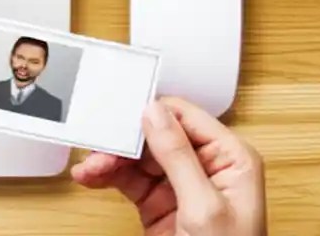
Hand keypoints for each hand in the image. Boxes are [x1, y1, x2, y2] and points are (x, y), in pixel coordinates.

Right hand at [72, 97, 266, 235]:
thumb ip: (178, 156)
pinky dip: (107, 176)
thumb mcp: (204, 207)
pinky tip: (90, 177)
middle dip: (122, 141)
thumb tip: (155, 113)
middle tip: (98, 149)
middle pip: (154, 134)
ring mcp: (181, 184)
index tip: (118, 119)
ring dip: (109, 159)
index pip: (184, 116)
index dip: (149, 114)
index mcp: (230, 158)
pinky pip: (128, 178)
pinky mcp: (158, 202)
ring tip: (89, 169)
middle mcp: (206, 166)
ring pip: (136, 156)